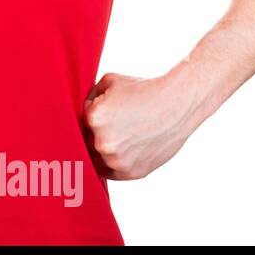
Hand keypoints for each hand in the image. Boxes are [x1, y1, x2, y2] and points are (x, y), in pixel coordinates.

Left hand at [83, 70, 215, 179]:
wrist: (178, 104)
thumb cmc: (143, 89)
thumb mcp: (109, 82)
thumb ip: (88, 96)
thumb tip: (76, 108)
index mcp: (93, 118)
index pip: (79, 120)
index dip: (90, 116)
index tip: (103, 113)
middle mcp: (102, 142)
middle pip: (85, 141)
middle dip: (94, 134)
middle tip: (114, 126)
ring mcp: (117, 160)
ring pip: (97, 158)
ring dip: (103, 150)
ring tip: (122, 136)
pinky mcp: (131, 172)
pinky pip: (111, 171)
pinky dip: (115, 163)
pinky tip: (126, 148)